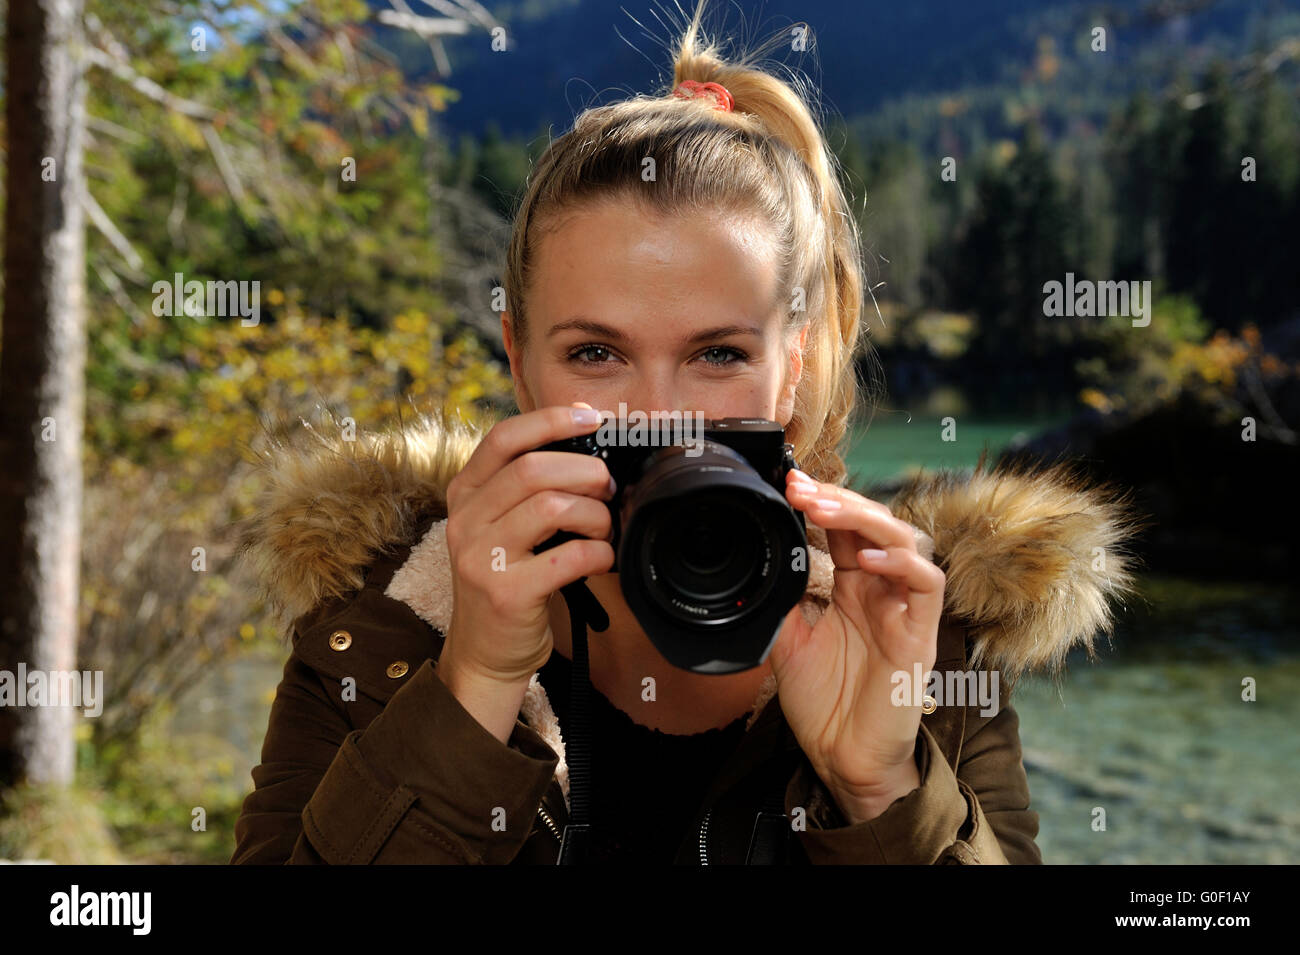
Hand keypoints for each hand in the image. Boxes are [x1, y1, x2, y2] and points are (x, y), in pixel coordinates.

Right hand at [442, 403, 615, 686]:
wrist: (484, 653)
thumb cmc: (507, 580)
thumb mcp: (501, 526)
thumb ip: (527, 490)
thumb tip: (591, 449)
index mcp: (465, 494)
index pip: (504, 438)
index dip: (551, 420)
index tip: (591, 418)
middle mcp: (465, 520)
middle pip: (533, 469)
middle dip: (585, 472)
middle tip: (607, 488)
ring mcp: (481, 557)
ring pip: (552, 507)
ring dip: (595, 514)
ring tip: (604, 529)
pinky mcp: (506, 593)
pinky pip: (568, 557)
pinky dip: (598, 553)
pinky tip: (601, 559)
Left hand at [767, 468, 945, 823]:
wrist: (842, 759)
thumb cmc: (823, 704)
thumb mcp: (788, 641)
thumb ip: (783, 600)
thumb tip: (764, 559)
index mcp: (853, 589)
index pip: (845, 530)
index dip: (822, 503)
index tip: (789, 485)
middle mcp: (881, 592)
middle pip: (874, 525)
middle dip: (839, 500)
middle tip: (802, 487)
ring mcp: (903, 610)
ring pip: (906, 542)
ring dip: (867, 519)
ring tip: (828, 509)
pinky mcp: (921, 636)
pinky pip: (928, 586)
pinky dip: (904, 565)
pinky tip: (872, 560)